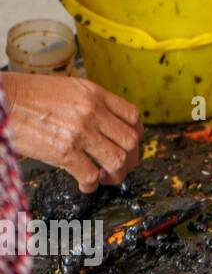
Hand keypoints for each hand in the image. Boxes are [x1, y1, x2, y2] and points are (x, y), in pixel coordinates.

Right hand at [1, 73, 142, 192]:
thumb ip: (90, 104)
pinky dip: (92, 185)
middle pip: (130, 141)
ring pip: (117, 160)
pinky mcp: (64, 151)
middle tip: (122, 166)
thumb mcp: (68, 89)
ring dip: (116, 174)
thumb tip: (105, 125)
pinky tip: (86, 184)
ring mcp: (80, 132)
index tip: (130, 144)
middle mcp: (93, 112)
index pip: (133, 116)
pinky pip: (91, 175)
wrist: (1, 100)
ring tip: (106, 178)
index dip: (136, 134)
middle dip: (131, 158)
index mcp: (95, 94)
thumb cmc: (27, 95)